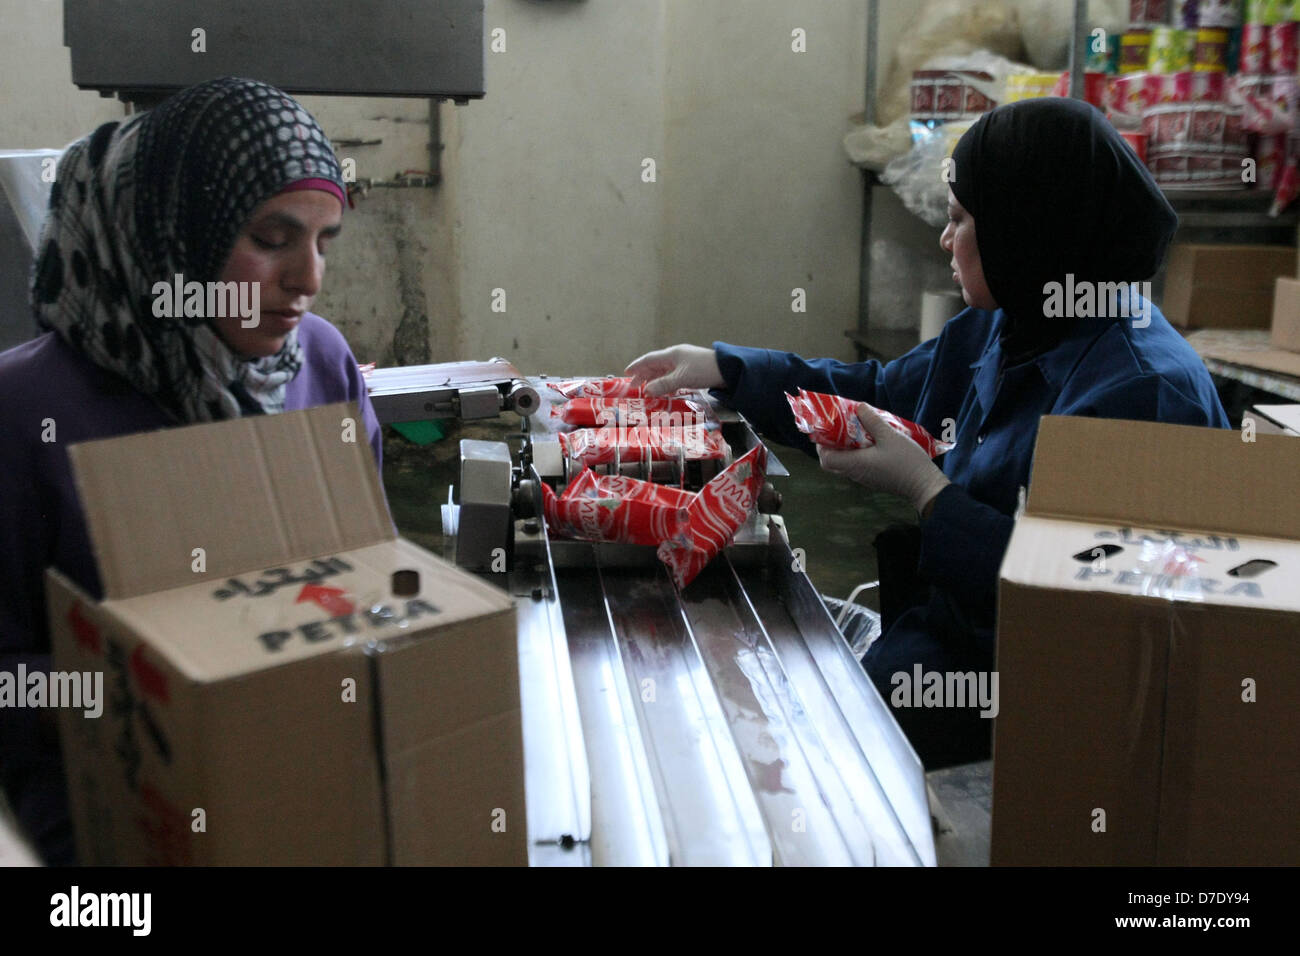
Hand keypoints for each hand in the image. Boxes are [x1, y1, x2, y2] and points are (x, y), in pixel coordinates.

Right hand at [625, 344, 723, 396]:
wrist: (727, 369)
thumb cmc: (703, 370)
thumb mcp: (681, 378)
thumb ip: (663, 385)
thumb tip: (646, 391)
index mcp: (672, 354)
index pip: (649, 359)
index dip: (637, 366)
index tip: (626, 373)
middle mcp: (676, 356)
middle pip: (655, 365)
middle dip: (644, 375)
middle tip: (634, 386)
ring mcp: (684, 363)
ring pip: (664, 371)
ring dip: (654, 380)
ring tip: (647, 390)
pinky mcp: (692, 370)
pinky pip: (673, 376)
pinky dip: (666, 383)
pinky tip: (665, 391)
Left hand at [817, 404, 950, 514]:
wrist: (924, 486)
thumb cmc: (906, 461)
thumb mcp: (889, 435)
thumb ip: (872, 421)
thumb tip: (859, 407)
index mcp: (854, 464)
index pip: (826, 459)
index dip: (822, 446)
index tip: (827, 431)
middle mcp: (856, 474)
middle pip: (834, 462)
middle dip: (833, 445)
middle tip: (841, 429)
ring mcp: (865, 478)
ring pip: (846, 464)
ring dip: (847, 449)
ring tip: (858, 431)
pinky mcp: (874, 479)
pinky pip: (859, 466)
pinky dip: (858, 454)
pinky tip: (871, 442)